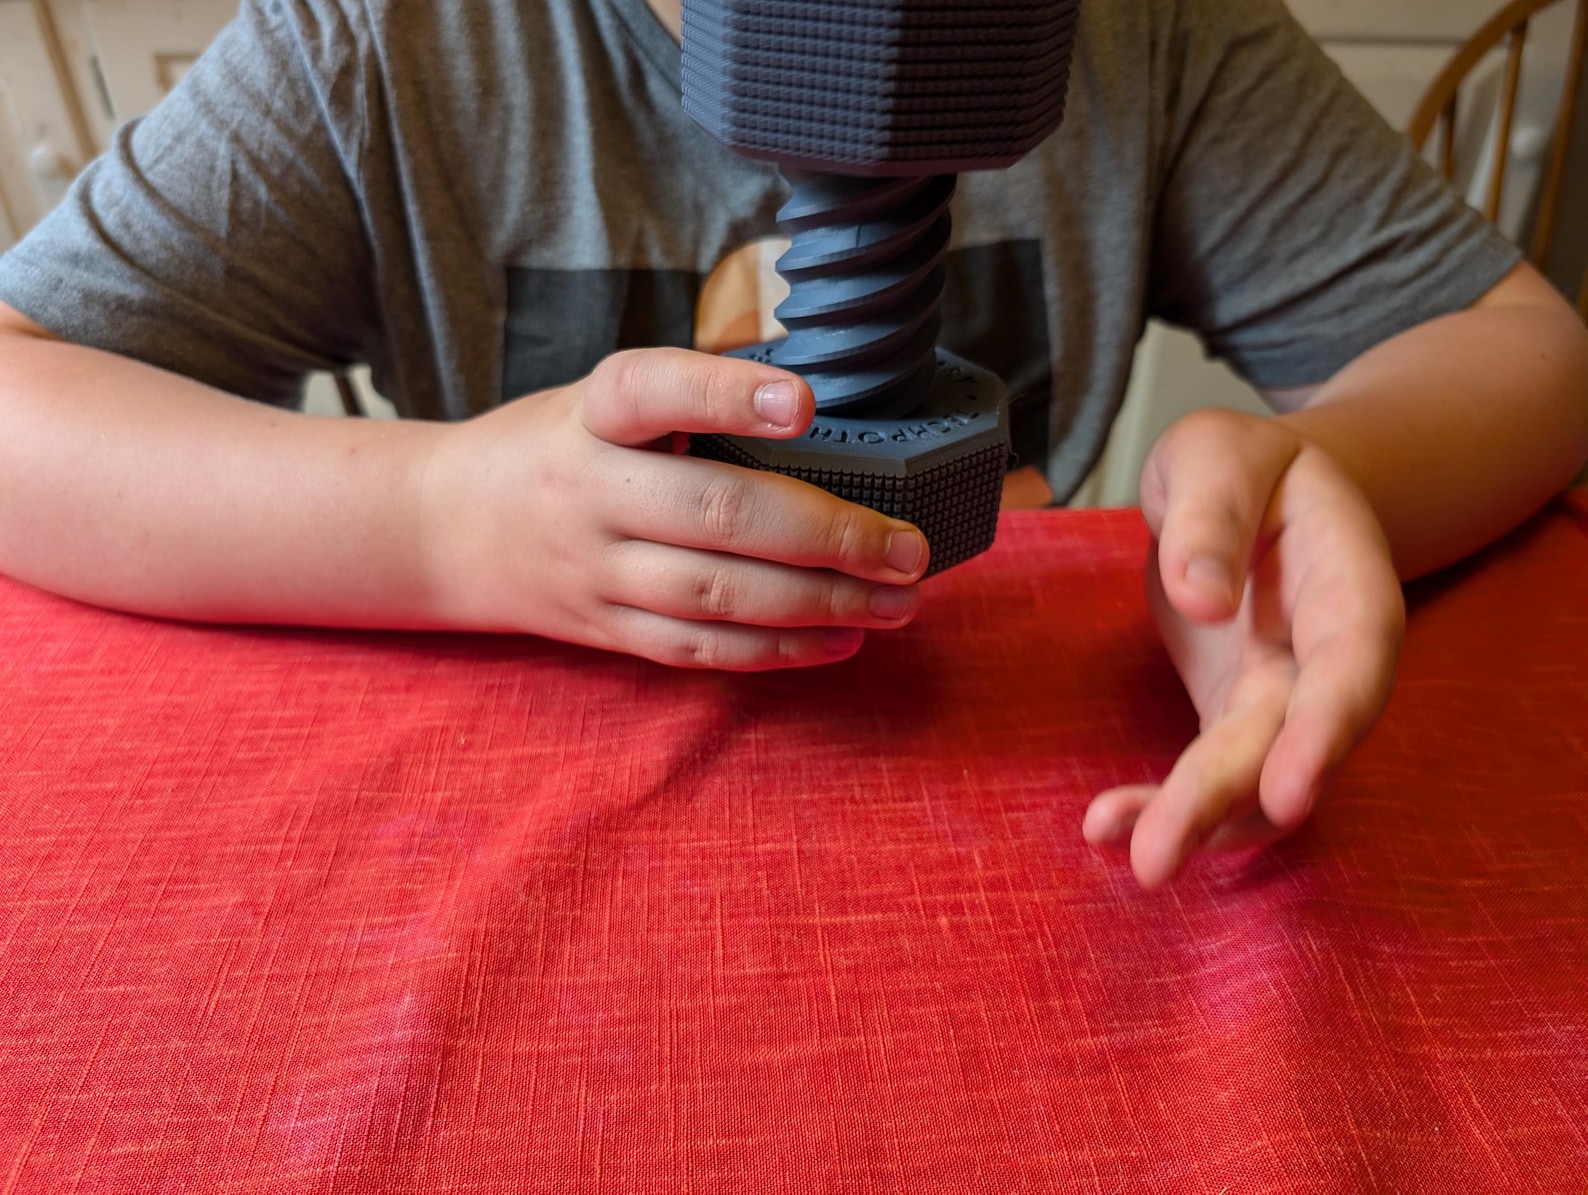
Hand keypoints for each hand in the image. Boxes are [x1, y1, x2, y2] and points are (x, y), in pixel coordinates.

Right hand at [418, 348, 929, 668]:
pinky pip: (699, 649)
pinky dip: (777, 650)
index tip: (803, 400)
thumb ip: (686, 398)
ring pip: (718, 595)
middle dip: (826, 534)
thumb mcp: (594, 400)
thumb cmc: (552, 448)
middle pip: (713, 514)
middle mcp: (587, 494)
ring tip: (897, 601)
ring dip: (821, 602)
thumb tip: (820, 397)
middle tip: (908, 548)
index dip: (726, 392)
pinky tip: (842, 639)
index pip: (652, 388)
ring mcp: (594, 572)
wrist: (443, 528)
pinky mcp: (605, 630)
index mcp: (588, 415)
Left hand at [1083, 409, 1404, 887]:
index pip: (1351, 666)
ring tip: (1120, 846)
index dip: (1323, 734)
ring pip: (1254, 778)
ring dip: (1193, 822)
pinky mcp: (1238, 716)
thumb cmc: (1243, 466)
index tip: (1285, 794)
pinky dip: (1166, 804)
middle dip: (1227, 803)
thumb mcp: (1218, 454)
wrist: (1252, 487)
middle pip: (1291, 743)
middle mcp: (1330, 657)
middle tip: (1156, 857)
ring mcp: (1285, 695)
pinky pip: (1213, 774)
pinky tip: (1107, 824)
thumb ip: (1213, 513)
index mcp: (1348, 583)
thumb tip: (1200, 597)